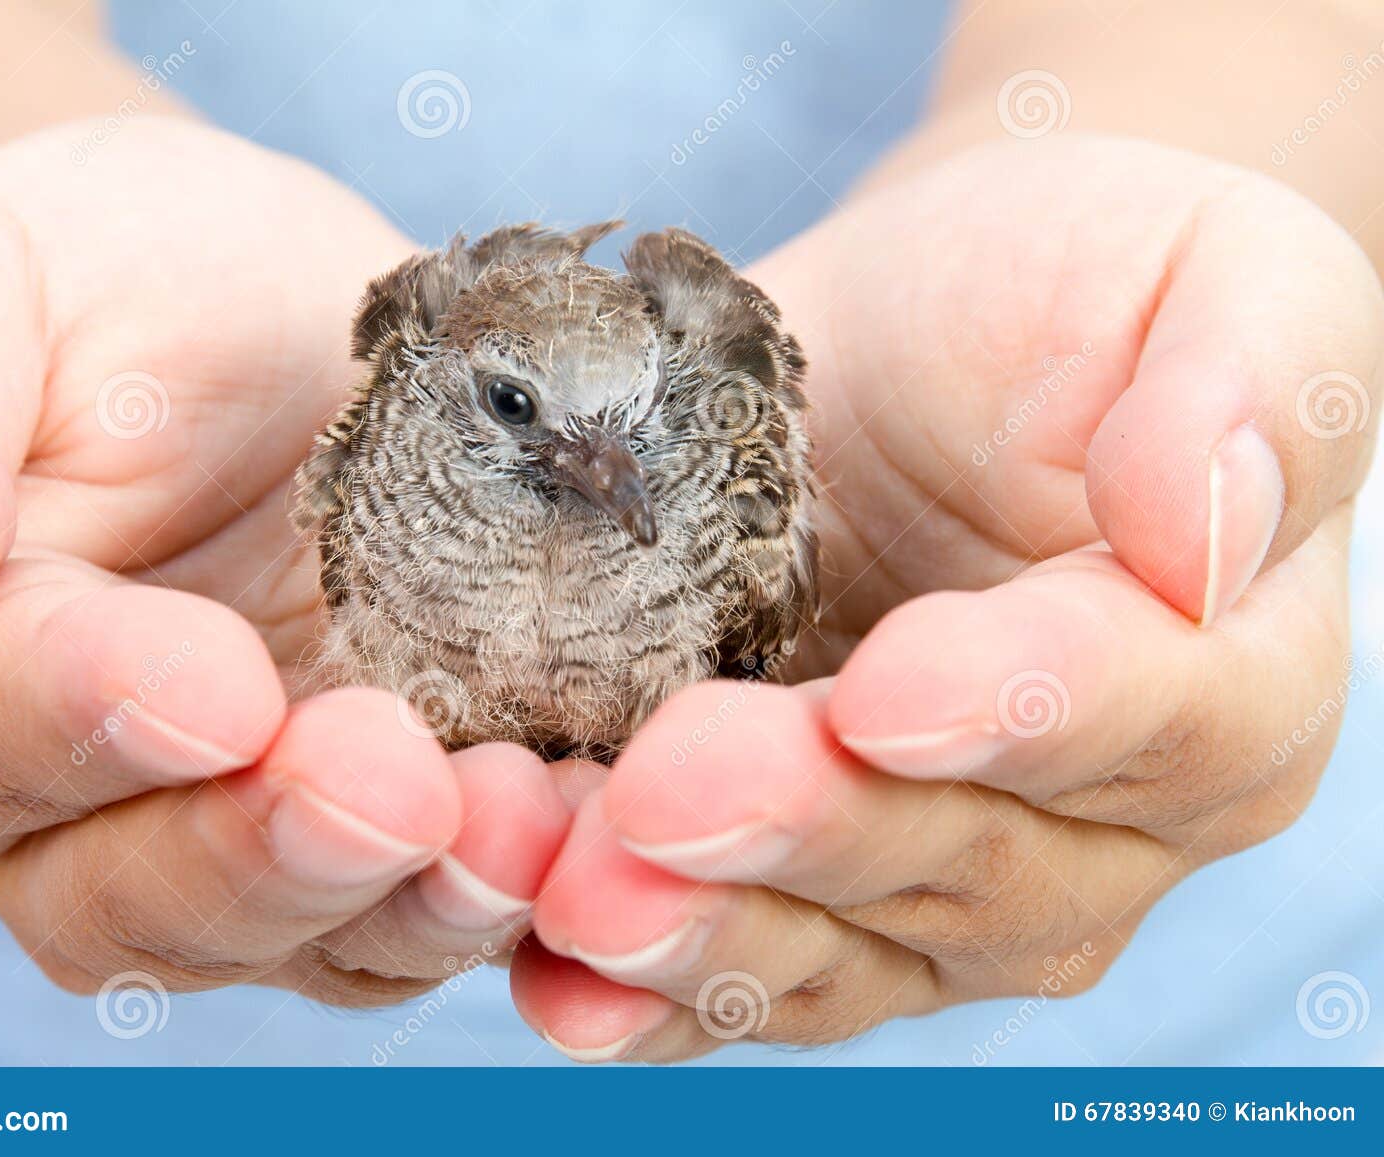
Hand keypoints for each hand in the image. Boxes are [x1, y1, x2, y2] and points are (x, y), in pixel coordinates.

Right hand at [0, 118, 571, 1005]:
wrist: (262, 312)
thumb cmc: (106, 279)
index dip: (91, 716)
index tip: (213, 684)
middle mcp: (73, 805)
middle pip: (139, 892)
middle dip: (264, 849)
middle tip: (389, 785)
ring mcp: (241, 836)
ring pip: (300, 936)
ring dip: (407, 901)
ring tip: (514, 826)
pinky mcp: (385, 829)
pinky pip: (431, 904)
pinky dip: (508, 890)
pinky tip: (583, 824)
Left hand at [514, 134, 1380, 1060]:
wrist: (911, 353)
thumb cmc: (1070, 298)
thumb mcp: (1209, 272)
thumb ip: (1249, 388)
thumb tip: (1206, 530)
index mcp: (1225, 680)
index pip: (1143, 716)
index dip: (1016, 709)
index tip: (885, 691)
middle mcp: (1090, 825)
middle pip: (961, 861)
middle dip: (808, 830)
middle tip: (667, 791)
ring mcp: (933, 881)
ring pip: (832, 950)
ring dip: (696, 930)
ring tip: (572, 891)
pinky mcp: (793, 886)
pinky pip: (725, 963)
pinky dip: (631, 982)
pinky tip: (543, 962)